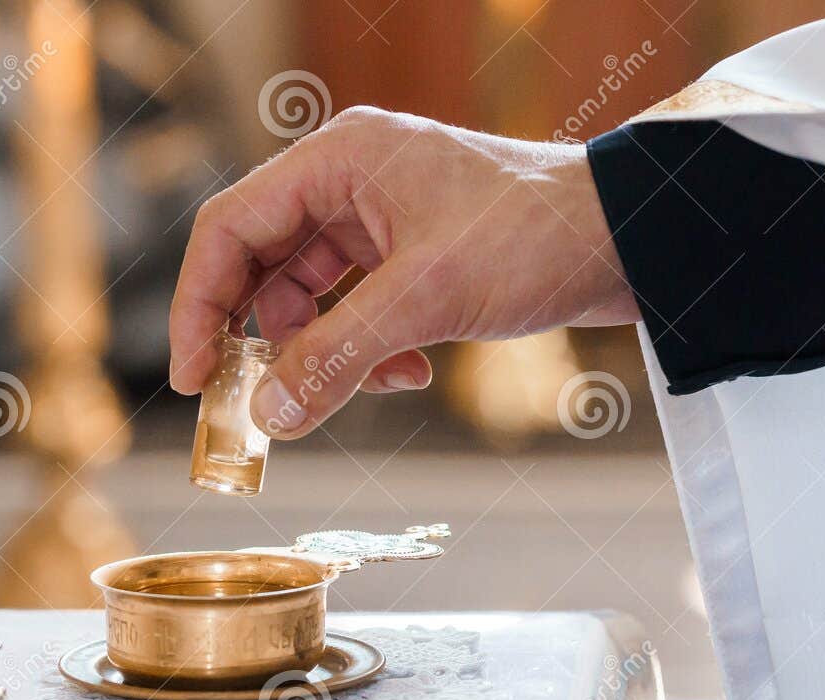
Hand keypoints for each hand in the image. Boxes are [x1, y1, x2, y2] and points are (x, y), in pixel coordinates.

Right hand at [168, 107, 637, 438]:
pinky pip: (359, 308)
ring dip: (325, 352)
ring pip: (313, 295)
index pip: (231, 229)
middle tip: (259, 406)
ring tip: (359, 389)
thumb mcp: (425, 300)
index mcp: (340, 159)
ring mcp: (384, 216)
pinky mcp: (415, 253)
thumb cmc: (537, 236)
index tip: (194, 379)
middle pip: (264, 264)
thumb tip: (270, 414)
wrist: (630, 239)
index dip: (199, 306)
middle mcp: (352, 179)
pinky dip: (367, 348)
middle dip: (264, 338)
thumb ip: (337, 356)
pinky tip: (407, 375)